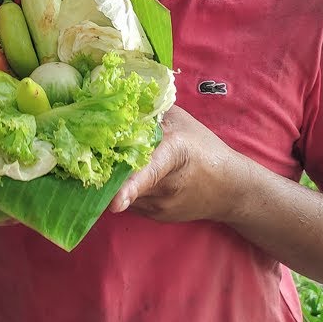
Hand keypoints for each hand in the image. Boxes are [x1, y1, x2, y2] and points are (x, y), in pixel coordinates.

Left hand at [109, 105, 246, 223]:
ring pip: (125, 193)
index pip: (151, 171)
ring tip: (119, 164)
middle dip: (108, 173)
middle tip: (91, 160)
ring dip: (116, 181)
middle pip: (128, 182)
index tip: (115, 201)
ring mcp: (162, 205)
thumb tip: (118, 105)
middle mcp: (168, 185)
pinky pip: (132, 201)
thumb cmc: (205, 149)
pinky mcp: (157, 216)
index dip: (131, 186)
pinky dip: (126, 190)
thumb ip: (151, 114)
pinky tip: (134, 178)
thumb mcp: (181, 122)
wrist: (231, 189)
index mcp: (175, 153)